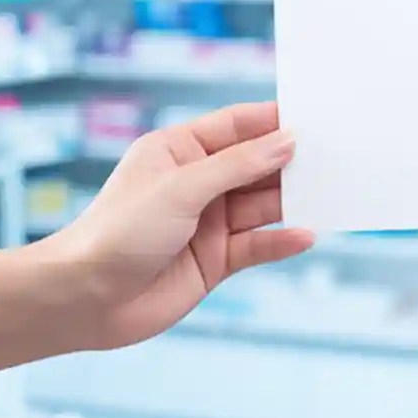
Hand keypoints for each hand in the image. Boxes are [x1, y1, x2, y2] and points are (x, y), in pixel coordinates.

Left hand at [60, 102, 314, 349]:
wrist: (84, 300)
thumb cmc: (116, 233)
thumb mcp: (181, 188)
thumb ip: (238, 165)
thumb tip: (286, 141)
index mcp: (179, 150)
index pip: (237, 126)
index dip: (274, 121)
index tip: (314, 117)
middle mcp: (198, 182)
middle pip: (257, 165)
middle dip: (291, 162)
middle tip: (333, 158)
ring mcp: (209, 222)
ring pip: (264, 205)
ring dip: (292, 202)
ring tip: (329, 195)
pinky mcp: (217, 259)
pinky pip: (259, 244)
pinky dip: (282, 241)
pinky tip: (305, 235)